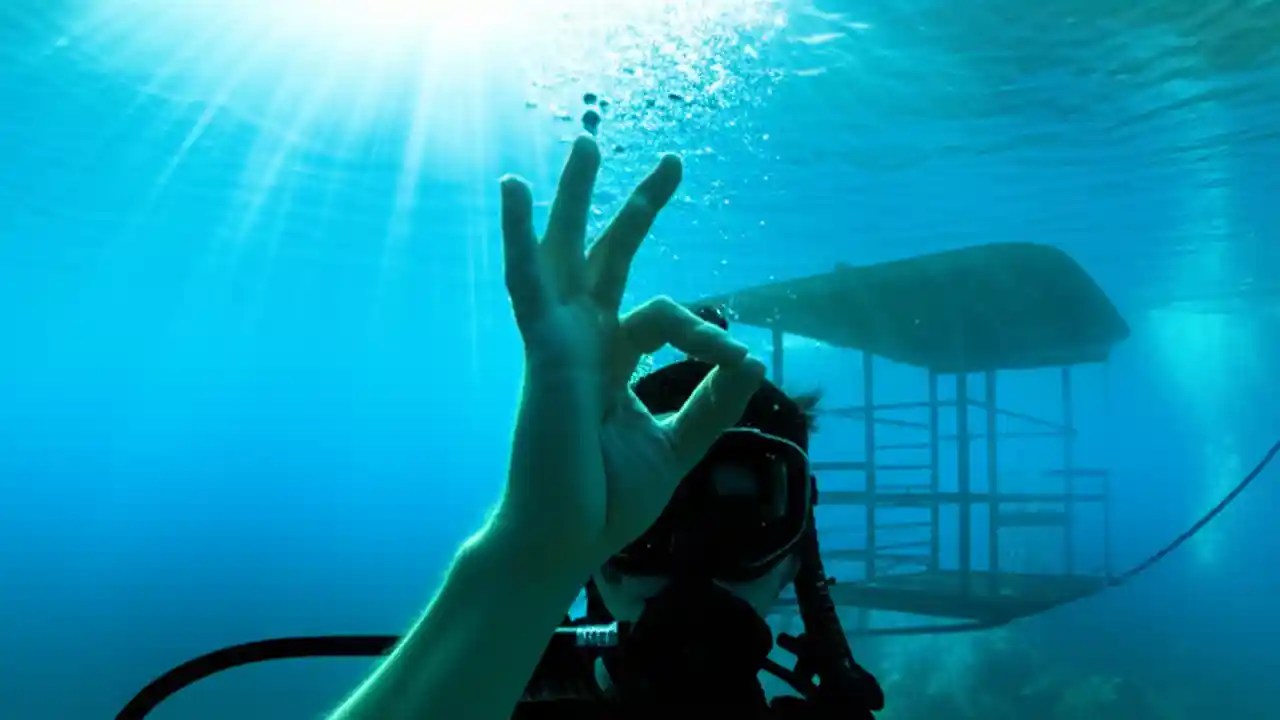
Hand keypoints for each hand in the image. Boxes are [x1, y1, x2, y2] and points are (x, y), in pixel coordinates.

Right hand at [494, 136, 764, 572]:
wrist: (563, 541)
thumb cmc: (605, 501)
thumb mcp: (677, 446)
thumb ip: (710, 404)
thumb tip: (753, 356)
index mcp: (613, 365)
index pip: (664, 316)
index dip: (710, 335)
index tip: (741, 363)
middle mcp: (585, 344)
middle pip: (611, 259)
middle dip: (640, 210)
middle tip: (674, 164)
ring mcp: (560, 343)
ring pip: (567, 254)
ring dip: (577, 200)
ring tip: (588, 142)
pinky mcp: (545, 352)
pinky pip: (528, 284)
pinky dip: (517, 236)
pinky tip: (514, 189)